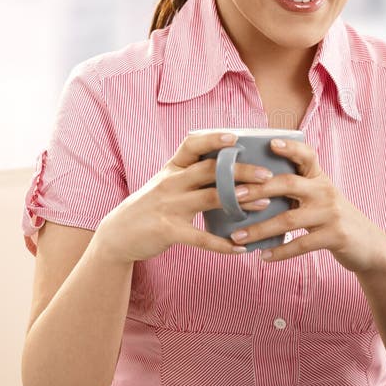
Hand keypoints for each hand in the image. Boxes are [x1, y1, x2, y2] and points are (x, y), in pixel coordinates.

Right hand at [94, 131, 272, 264]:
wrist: (118, 235)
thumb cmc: (151, 207)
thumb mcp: (167, 184)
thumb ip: (193, 176)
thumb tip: (232, 170)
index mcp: (172, 168)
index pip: (193, 144)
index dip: (214, 139)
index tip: (237, 137)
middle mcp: (171, 182)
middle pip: (210, 170)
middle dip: (241, 170)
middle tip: (267, 175)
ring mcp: (169, 206)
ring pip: (211, 198)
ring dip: (240, 201)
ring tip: (264, 203)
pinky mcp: (168, 230)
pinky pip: (201, 238)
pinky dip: (223, 244)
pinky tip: (241, 248)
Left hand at [229, 137, 385, 272]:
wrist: (369, 244)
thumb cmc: (333, 219)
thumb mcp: (320, 198)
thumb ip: (296, 191)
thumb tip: (250, 192)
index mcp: (319, 178)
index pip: (307, 155)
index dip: (290, 148)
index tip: (271, 143)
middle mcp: (326, 191)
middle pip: (288, 184)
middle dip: (258, 189)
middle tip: (234, 196)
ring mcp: (331, 213)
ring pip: (289, 219)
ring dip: (260, 228)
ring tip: (238, 236)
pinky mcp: (335, 236)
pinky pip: (302, 244)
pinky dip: (280, 251)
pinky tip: (263, 256)